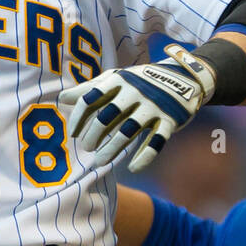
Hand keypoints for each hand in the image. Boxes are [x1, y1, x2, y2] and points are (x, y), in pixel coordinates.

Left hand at [58, 43, 215, 172]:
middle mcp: (135, 91)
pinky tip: (133, 168)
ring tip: (100, 162)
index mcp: (118, 81)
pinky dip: (145, 156)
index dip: (78, 118)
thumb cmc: (139, 82)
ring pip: (129, 131)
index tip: (72, 134)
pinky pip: (157, 140)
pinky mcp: (170, 119)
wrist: (183, 78)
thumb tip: (61, 99)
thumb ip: (90, 89)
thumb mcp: (116, 79)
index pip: (91, 99)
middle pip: (107, 115)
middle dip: (94, 134)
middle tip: (87, 147)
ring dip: (113, 148)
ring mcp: (154, 106)